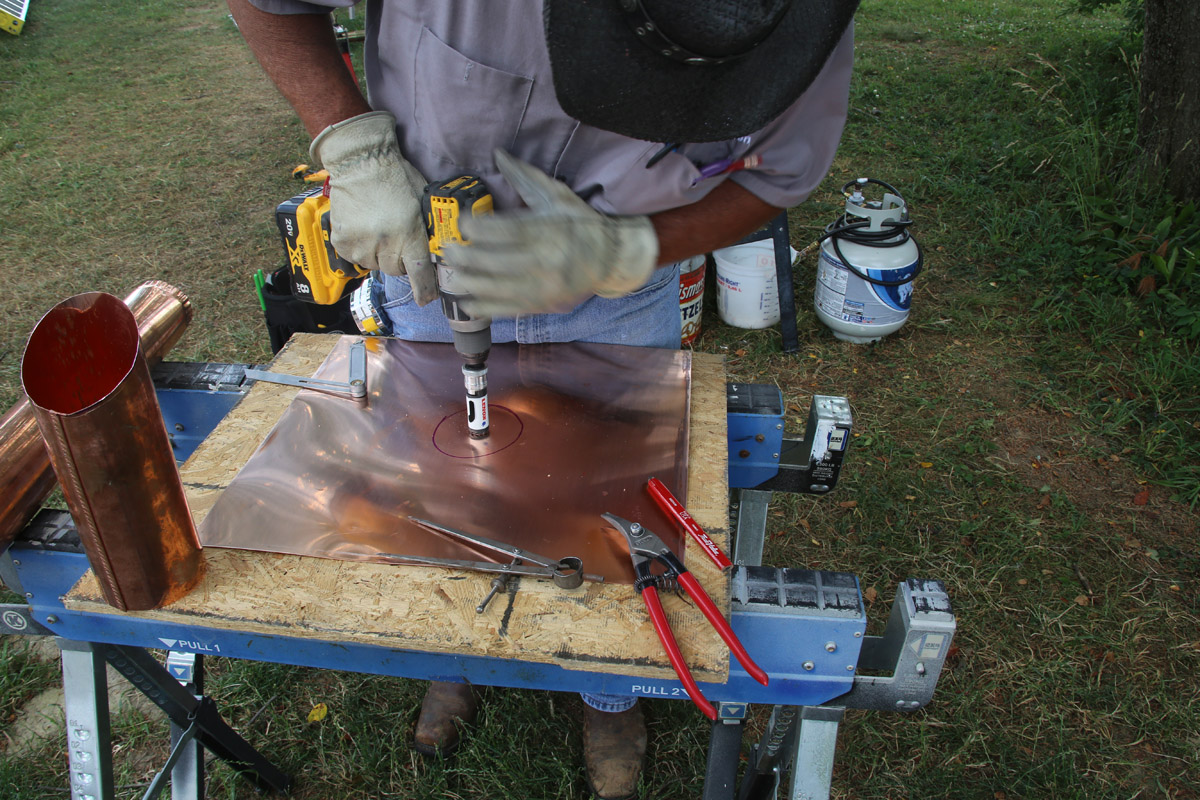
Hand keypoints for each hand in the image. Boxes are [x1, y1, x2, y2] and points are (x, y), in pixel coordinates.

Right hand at [310, 111, 436, 304]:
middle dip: (401, 259)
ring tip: (379, 228)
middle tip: (399, 238)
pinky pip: (355, 257)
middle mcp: (384, 243)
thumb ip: (427, 228)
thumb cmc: (395, 176)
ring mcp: (361, 244)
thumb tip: (437, 248)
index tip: (426, 298)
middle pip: (396, 270)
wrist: (361, 161)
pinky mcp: (343, 242)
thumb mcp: (422, 202)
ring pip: (375, 264)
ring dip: (379, 253)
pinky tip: (364, 228)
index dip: (425, 289)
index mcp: (408, 234)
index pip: (419, 272)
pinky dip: (361, 248)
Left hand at [443, 150, 658, 317]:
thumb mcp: (557, 195)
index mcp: (550, 230)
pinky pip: (509, 308)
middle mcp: (547, 260)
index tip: (461, 224)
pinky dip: (485, 306)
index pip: (506, 231)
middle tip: (447, 250)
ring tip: (453, 272)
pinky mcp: (544, 304)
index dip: (478, 228)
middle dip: (466, 256)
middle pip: (496, 261)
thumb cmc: (582, 223)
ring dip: (469, 281)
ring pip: (498, 288)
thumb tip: (498, 154)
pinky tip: (467, 301)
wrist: (613, 259)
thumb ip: (524, 177)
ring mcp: (546, 286)